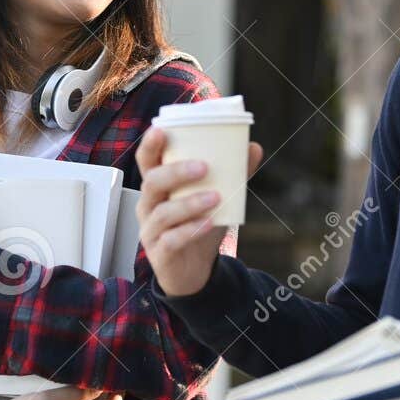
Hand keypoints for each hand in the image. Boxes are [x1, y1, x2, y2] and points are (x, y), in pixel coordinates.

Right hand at [136, 126, 261, 297]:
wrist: (194, 270)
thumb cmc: (199, 226)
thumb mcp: (216, 198)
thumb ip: (232, 174)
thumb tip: (253, 147)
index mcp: (158, 187)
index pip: (146, 161)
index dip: (149, 145)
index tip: (161, 129)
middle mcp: (149, 205)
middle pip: (151, 182)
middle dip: (176, 172)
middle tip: (204, 167)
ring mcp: (151, 230)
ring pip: (162, 212)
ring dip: (189, 203)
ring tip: (215, 198)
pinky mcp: (160, 253)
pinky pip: (171, 240)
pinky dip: (190, 230)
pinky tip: (209, 224)